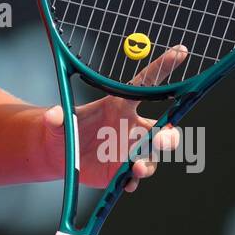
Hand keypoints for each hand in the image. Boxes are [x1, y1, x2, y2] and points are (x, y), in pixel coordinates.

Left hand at [38, 44, 187, 190]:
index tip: (181, 51)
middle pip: (163, 130)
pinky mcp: (124, 170)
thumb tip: (52, 114)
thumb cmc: (64, 128)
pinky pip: (136, 176)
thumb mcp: (58, 122)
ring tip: (134, 168)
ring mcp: (131, 150)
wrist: (59, 153)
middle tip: (159, 139)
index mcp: (121, 105)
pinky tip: (126, 184)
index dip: (163, 67)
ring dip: (147, 162)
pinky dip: (133, 180)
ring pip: (152, 157)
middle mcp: (133, 127)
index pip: (147, 84)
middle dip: (167, 136)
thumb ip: (58, 117)